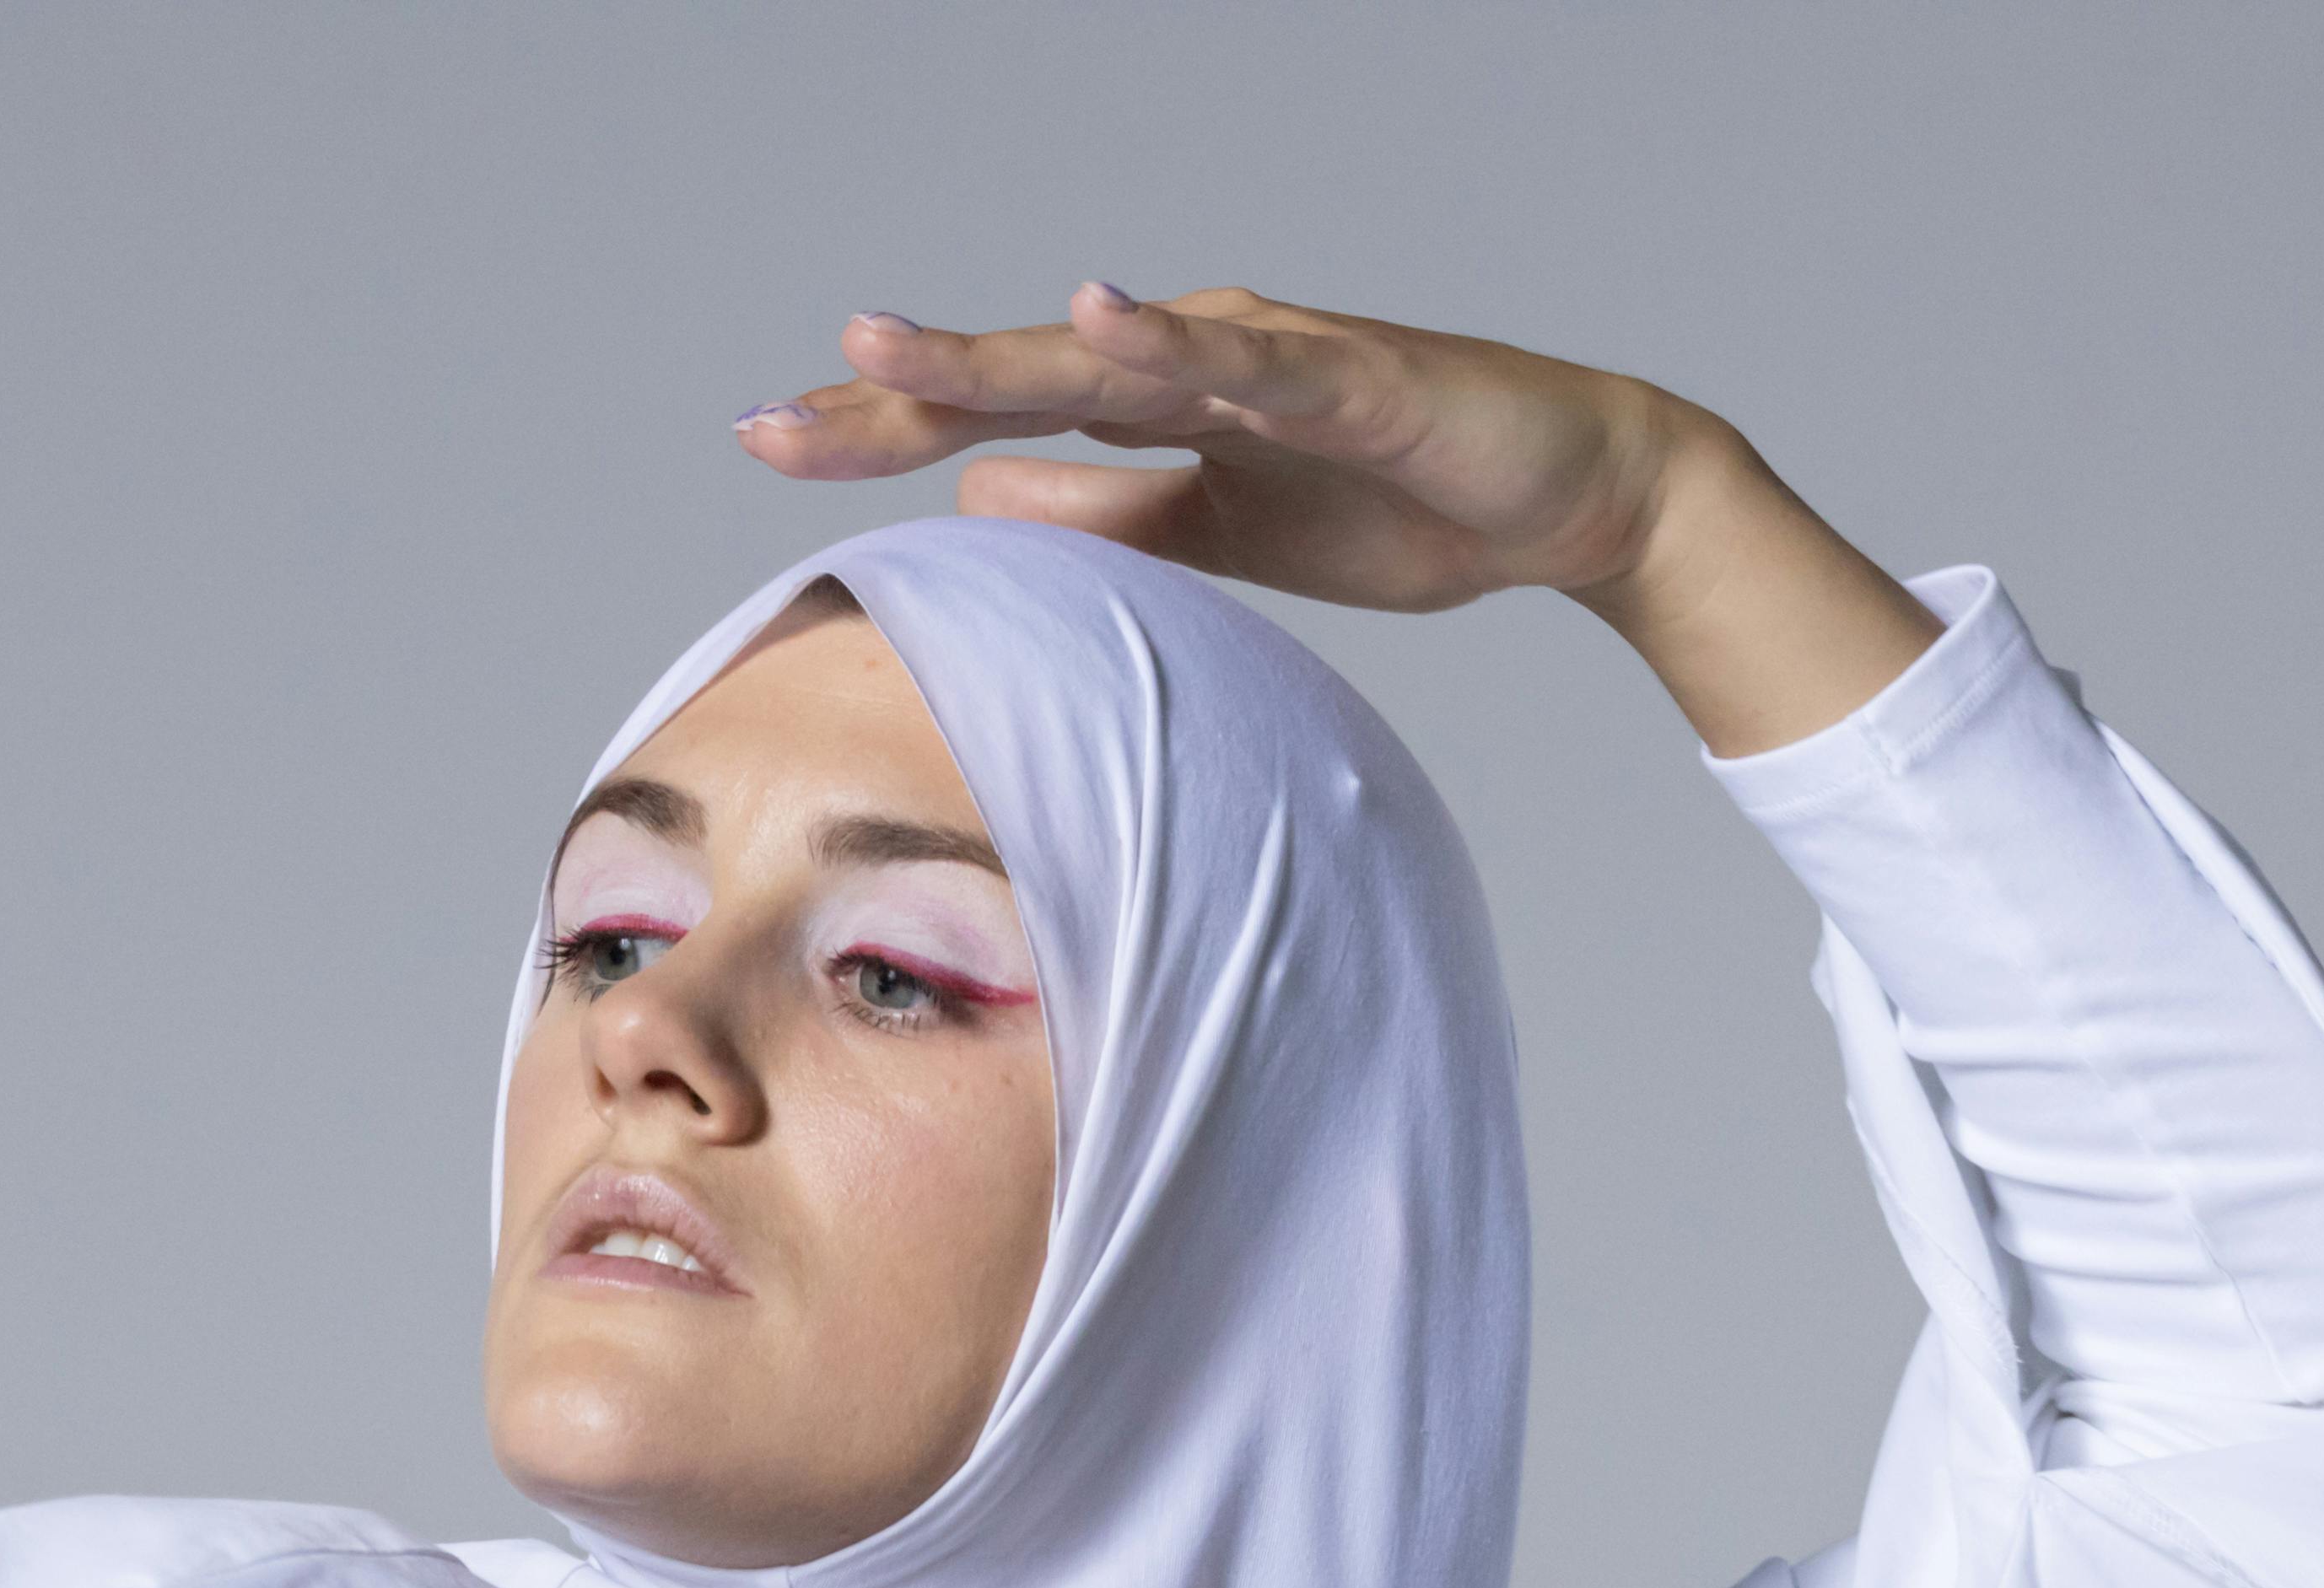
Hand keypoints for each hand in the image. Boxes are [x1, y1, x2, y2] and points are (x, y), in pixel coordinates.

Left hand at [738, 285, 1936, 758]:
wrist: (1557, 497)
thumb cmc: (1392, 502)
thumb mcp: (1219, 536)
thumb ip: (1110, 514)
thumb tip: (985, 498)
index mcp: (1155, 401)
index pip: (989, 415)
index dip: (879, 429)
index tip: (767, 446)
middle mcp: (1189, 354)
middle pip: (1013, 376)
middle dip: (889, 399)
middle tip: (767, 424)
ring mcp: (1263, 354)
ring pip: (1104, 354)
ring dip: (989, 350)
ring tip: (876, 344)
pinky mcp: (1345, 375)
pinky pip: (1246, 357)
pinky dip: (1170, 335)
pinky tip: (1098, 314)